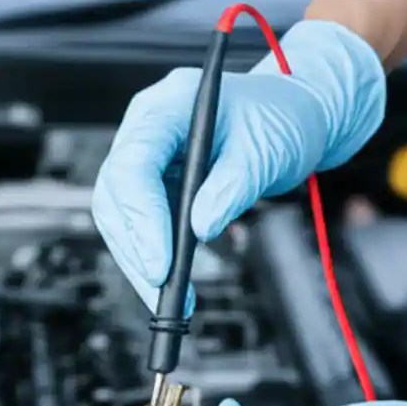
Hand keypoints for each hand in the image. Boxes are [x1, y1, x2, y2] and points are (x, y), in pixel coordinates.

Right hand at [91, 20, 385, 311]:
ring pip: (119, 216)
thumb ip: (232, 186)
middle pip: (116, 194)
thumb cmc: (280, 120)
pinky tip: (174, 282)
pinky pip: (139, 224)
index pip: (134, 164)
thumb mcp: (265, 149)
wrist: (290, 116)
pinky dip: (153, 255)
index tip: (161, 265)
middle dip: (136, 248)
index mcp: (166, 107)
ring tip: (174, 298)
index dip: (142, 218)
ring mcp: (145, 156)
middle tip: (164, 290)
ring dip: (140, 261)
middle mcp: (144, 129)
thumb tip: (200, 229)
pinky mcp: (152, 183)